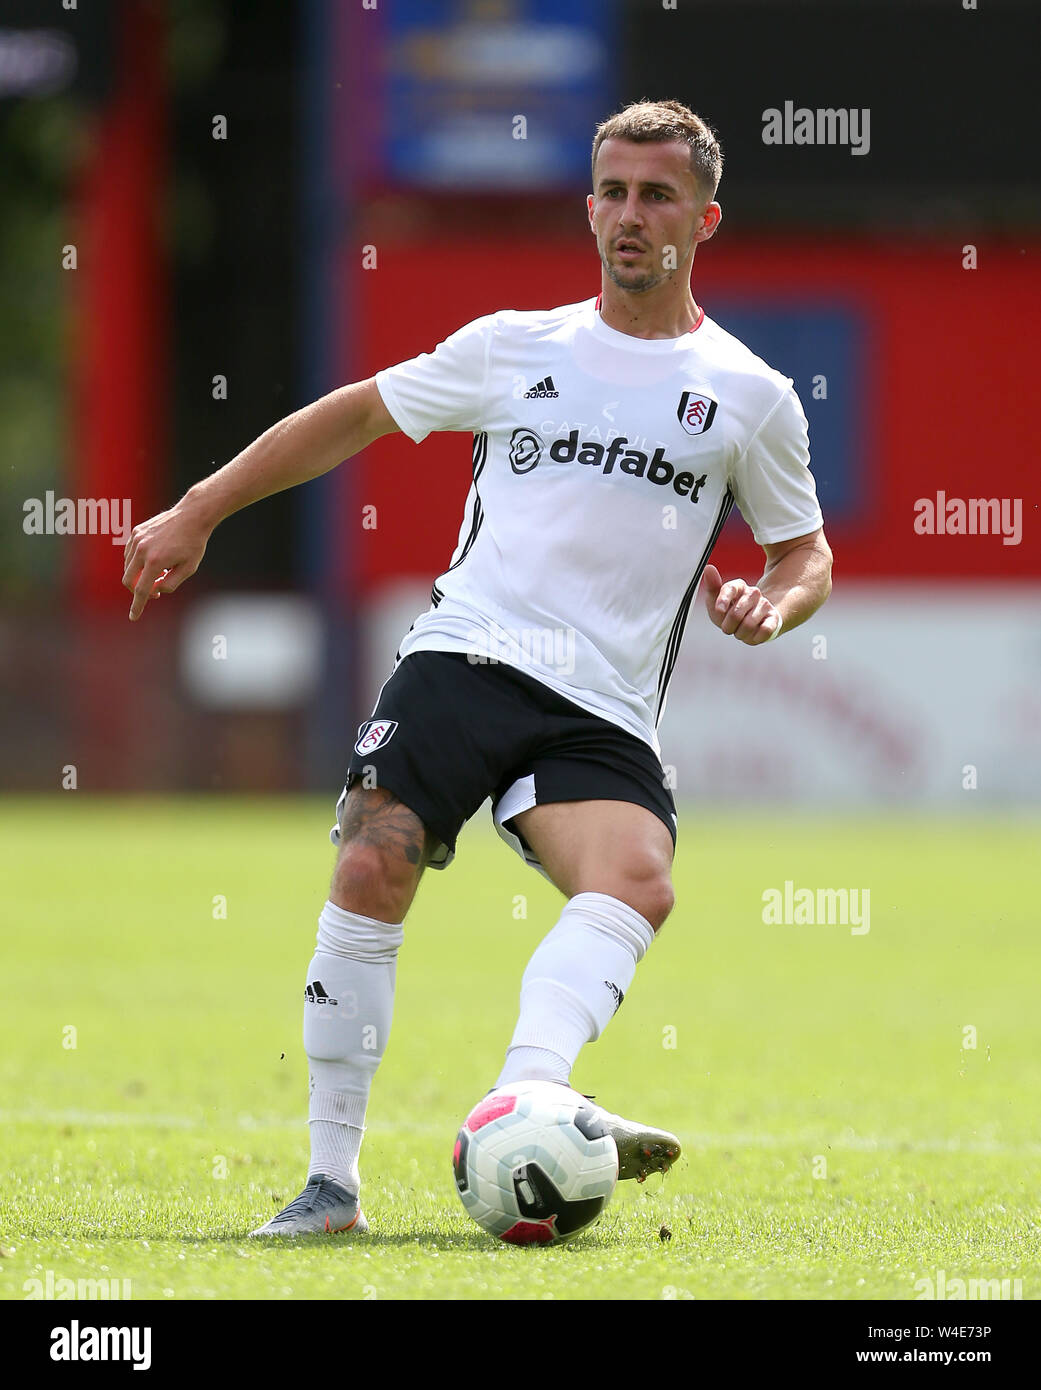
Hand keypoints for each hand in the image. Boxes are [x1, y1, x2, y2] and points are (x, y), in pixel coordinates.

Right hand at [122, 500, 210, 620]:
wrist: (192, 516)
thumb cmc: (193, 544)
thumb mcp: (188, 569)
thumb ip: (170, 584)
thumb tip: (154, 591)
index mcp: (155, 562)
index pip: (141, 590)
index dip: (137, 606)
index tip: (133, 617)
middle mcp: (141, 550)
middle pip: (129, 580)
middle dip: (137, 590)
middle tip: (154, 591)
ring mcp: (136, 539)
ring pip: (127, 567)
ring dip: (139, 575)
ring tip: (161, 570)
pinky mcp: (135, 532)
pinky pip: (129, 554)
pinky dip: (136, 562)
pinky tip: (153, 560)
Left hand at [701, 564, 781, 645]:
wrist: (750, 625)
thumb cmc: (730, 612)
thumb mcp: (716, 601)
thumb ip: (712, 587)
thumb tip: (708, 568)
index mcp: (738, 586)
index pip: (730, 589)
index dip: (723, 601)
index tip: (718, 611)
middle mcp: (753, 593)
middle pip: (736, 614)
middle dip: (728, 626)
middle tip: (727, 628)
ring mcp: (765, 605)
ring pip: (749, 625)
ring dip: (740, 634)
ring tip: (740, 630)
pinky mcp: (774, 619)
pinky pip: (764, 631)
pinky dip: (754, 638)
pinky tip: (752, 635)